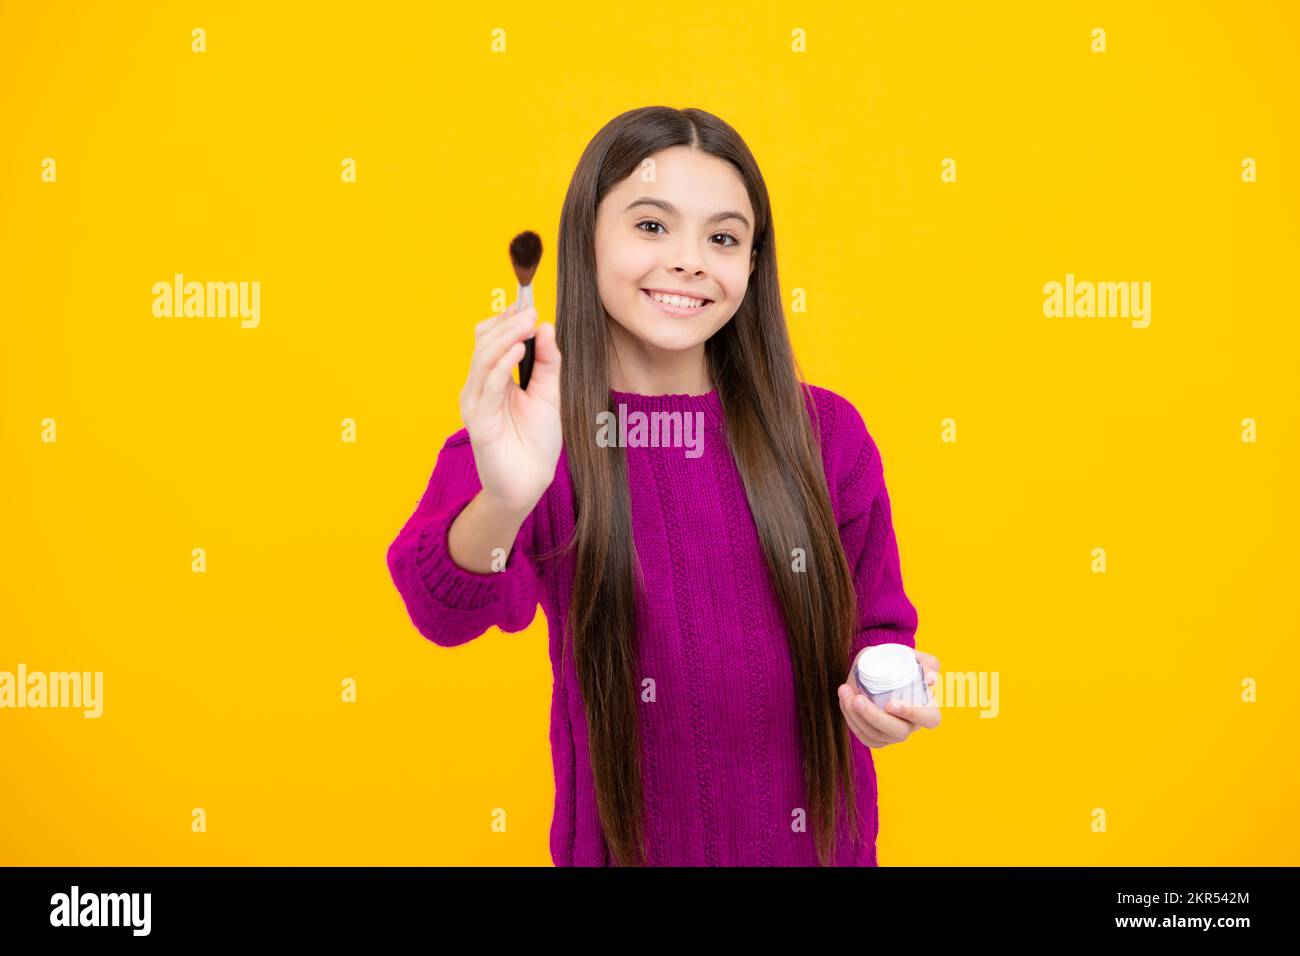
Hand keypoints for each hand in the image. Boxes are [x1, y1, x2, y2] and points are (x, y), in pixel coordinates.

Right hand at [459, 302, 562, 513]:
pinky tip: (518, 352)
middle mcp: (478, 388)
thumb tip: (546, 326)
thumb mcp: (548, 394)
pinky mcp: (478, 422)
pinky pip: (488, 387)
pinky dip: (502, 366)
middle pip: (483, 344)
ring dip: (506, 338)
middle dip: (508, 325)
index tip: (529, 306)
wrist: (530, 483)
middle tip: (531, 312)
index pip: (488, 339)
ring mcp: (475, 404)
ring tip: (528, 324)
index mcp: (492, 380)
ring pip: (483, 360)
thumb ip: (547, 362)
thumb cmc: (536, 442)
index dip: (506, 321)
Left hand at [838, 646, 940, 748]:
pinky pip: (863, 736)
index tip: (891, 703)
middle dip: (874, 717)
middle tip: (858, 699)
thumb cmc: (901, 662)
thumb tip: (931, 679)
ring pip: (876, 735)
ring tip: (845, 692)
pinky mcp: (876, 738)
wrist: (880, 667)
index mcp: (927, 709)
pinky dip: (851, 719)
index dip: (912, 714)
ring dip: (856, 716)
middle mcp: (911, 726)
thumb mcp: (916, 657)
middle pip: (897, 732)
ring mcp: (893, 735)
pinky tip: (844, 700)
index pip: (929, 719)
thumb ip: (928, 663)